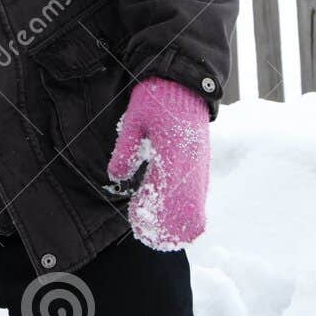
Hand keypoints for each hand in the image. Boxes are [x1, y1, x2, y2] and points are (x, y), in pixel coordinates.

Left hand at [107, 77, 210, 250]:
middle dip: (166, 230)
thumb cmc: (157, 99)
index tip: (136, 217)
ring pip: (196, 213)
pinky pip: (197, 202)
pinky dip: (182, 214)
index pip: (170, 201)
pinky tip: (161, 208)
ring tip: (150, 221)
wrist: (183, 85)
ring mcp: (199, 169)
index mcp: (176, 155)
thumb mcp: (135, 119)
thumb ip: (126, 149)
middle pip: (188, 216)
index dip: (155, 217)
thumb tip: (115, 177)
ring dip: (174, 225)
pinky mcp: (200, 168)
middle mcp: (192, 167)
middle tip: (142, 228)